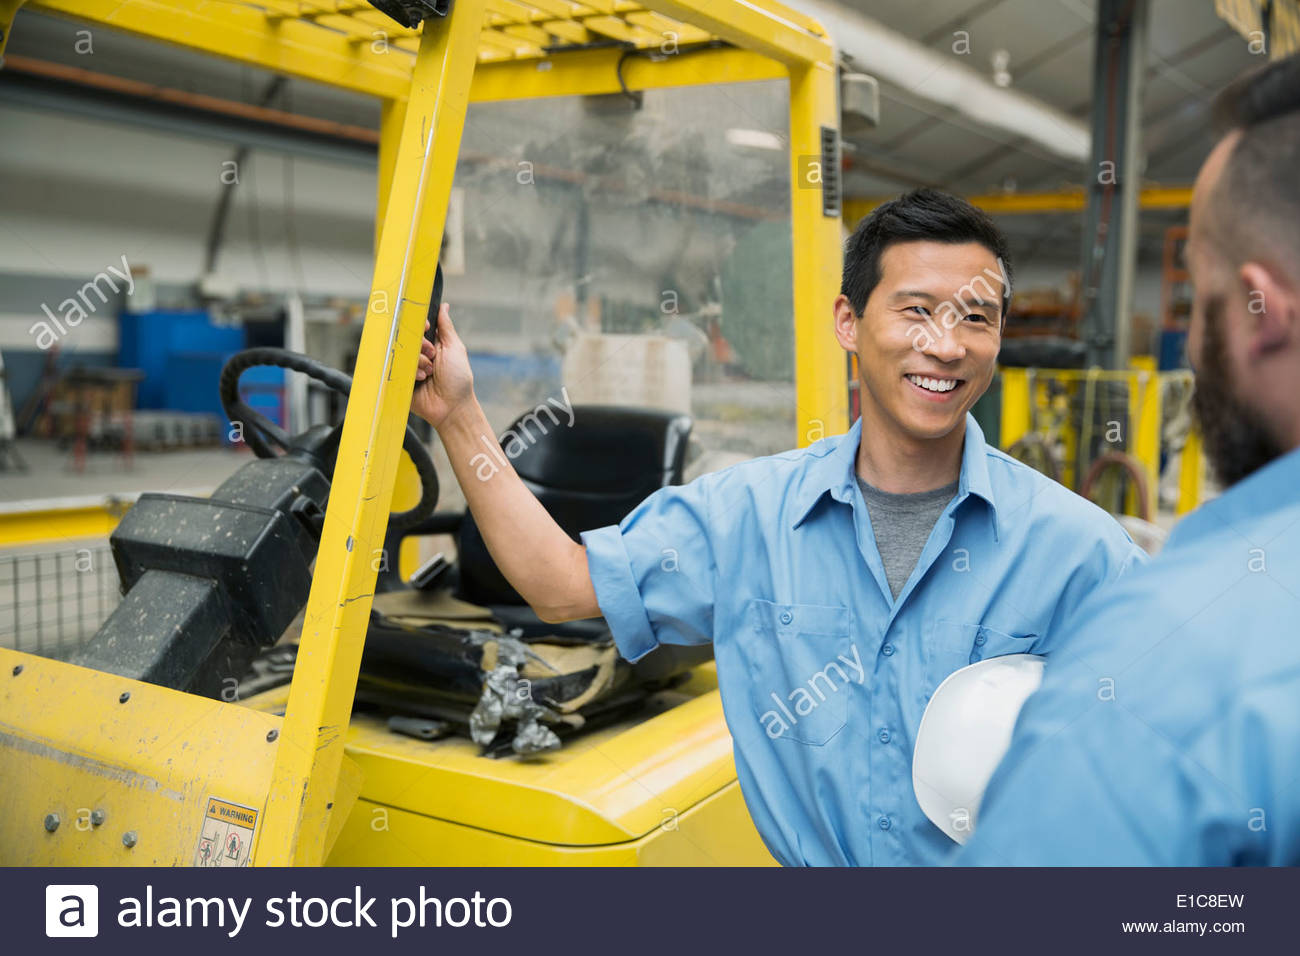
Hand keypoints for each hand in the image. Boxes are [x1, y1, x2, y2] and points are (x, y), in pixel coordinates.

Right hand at [411, 303, 475, 429]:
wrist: (453, 407)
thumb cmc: (458, 379)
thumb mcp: (455, 348)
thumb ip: (446, 326)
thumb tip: (444, 307)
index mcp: (431, 344)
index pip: (417, 326)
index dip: (419, 325)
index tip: (426, 328)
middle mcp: (418, 353)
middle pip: (407, 337)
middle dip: (420, 345)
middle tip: (432, 355)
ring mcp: (408, 366)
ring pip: (401, 352)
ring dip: (418, 361)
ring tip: (429, 372)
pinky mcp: (400, 379)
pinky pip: (396, 368)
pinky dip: (410, 372)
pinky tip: (421, 379)